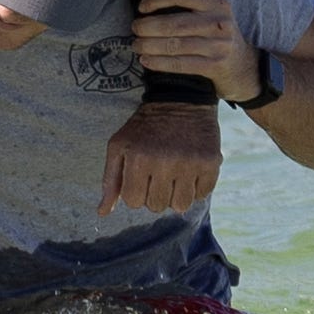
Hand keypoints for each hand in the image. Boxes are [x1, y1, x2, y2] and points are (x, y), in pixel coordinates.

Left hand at [100, 101, 218, 214]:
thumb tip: (102, 213)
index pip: (133, 201)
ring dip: (176, 196)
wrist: (179, 100)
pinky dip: (196, 188)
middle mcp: (165, 162)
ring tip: (173, 177)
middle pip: (157, 206)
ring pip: (181, 206)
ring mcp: (190, 163)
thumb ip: (110, 180)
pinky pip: (202, 195)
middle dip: (154, 194)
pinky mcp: (211, 163)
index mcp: (138, 159)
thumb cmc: (143, 128)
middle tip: (157, 175)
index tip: (140, 178)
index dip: (135, 193)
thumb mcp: (119, 147)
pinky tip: (189, 171)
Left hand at [129, 0, 258, 100]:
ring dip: (149, 45)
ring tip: (135, 44)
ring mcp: (218, 46)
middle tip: (134, 27)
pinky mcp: (214, 66)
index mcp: (217, 3)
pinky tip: (145, 60)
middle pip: (174, 23)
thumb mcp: (215, 8)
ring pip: (175, 45)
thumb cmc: (216, 30)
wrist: (240, 62)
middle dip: (148, 26)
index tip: (142, 6)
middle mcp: (219, 23)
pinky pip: (180, 64)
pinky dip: (159, 62)